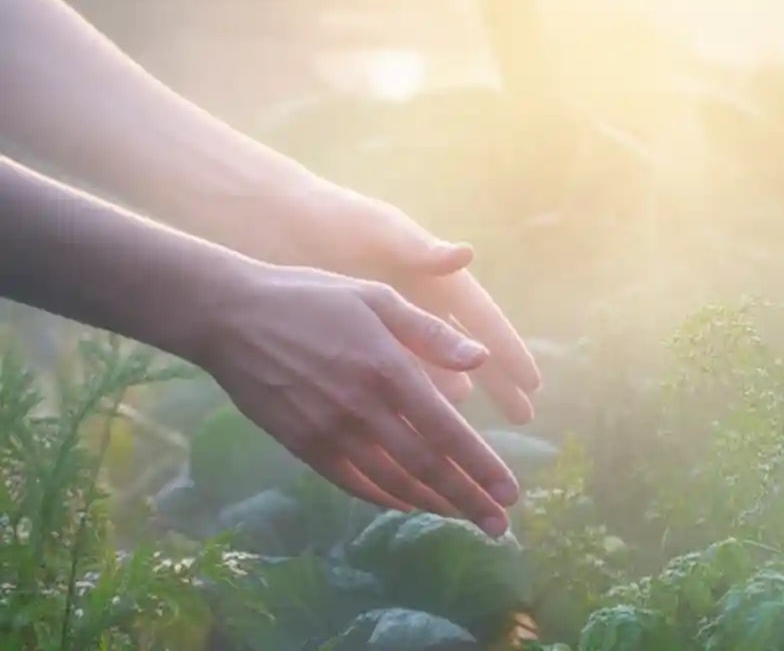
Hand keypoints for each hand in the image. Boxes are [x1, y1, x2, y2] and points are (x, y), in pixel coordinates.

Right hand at [194, 263, 519, 536]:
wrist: (231, 316)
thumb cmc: (313, 298)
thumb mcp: (377, 298)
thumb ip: (431, 333)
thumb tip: (482, 359)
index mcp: (388, 369)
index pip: (447, 431)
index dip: (482, 467)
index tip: (511, 493)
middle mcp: (362, 408)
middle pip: (426, 468)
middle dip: (468, 501)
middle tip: (501, 527)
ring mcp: (330, 431)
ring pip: (392, 483)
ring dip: (433, 505)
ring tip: (465, 519)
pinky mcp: (303, 444)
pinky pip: (353, 482)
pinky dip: (386, 498)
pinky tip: (410, 503)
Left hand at [287, 182, 540, 422]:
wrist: (277, 226)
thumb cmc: (336, 223)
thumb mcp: (380, 233)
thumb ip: (421, 251)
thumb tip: (466, 255)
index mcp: (433, 278)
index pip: (482, 320)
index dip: (509, 351)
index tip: (533, 382)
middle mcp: (419, 305)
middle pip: (467, 353)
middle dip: (496, 385)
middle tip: (523, 416)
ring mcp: (391, 325)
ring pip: (432, 371)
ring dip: (453, 396)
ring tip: (473, 425)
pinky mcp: (361, 342)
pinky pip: (395, 378)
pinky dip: (410, 399)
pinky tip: (419, 423)